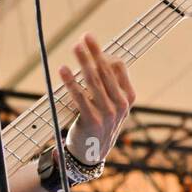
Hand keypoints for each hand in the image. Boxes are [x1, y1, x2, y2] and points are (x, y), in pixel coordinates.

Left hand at [59, 32, 134, 165]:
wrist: (91, 155)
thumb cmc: (99, 124)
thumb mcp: (111, 105)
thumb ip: (108, 85)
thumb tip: (98, 58)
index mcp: (128, 98)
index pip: (119, 68)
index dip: (104, 54)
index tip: (90, 42)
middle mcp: (120, 104)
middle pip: (106, 70)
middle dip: (94, 51)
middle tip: (84, 36)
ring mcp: (107, 113)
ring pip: (94, 80)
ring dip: (84, 61)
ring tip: (75, 47)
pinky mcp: (92, 120)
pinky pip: (80, 97)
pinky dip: (71, 82)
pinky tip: (63, 70)